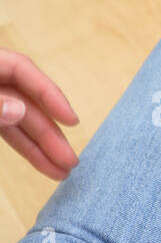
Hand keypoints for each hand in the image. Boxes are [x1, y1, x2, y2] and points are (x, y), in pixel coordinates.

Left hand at [0, 48, 79, 179]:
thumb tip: (19, 110)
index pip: (22, 69)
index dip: (49, 94)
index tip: (72, 120)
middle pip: (24, 102)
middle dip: (48, 133)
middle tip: (71, 160)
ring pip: (16, 121)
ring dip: (40, 147)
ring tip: (63, 172)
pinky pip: (4, 131)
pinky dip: (24, 148)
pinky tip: (43, 164)